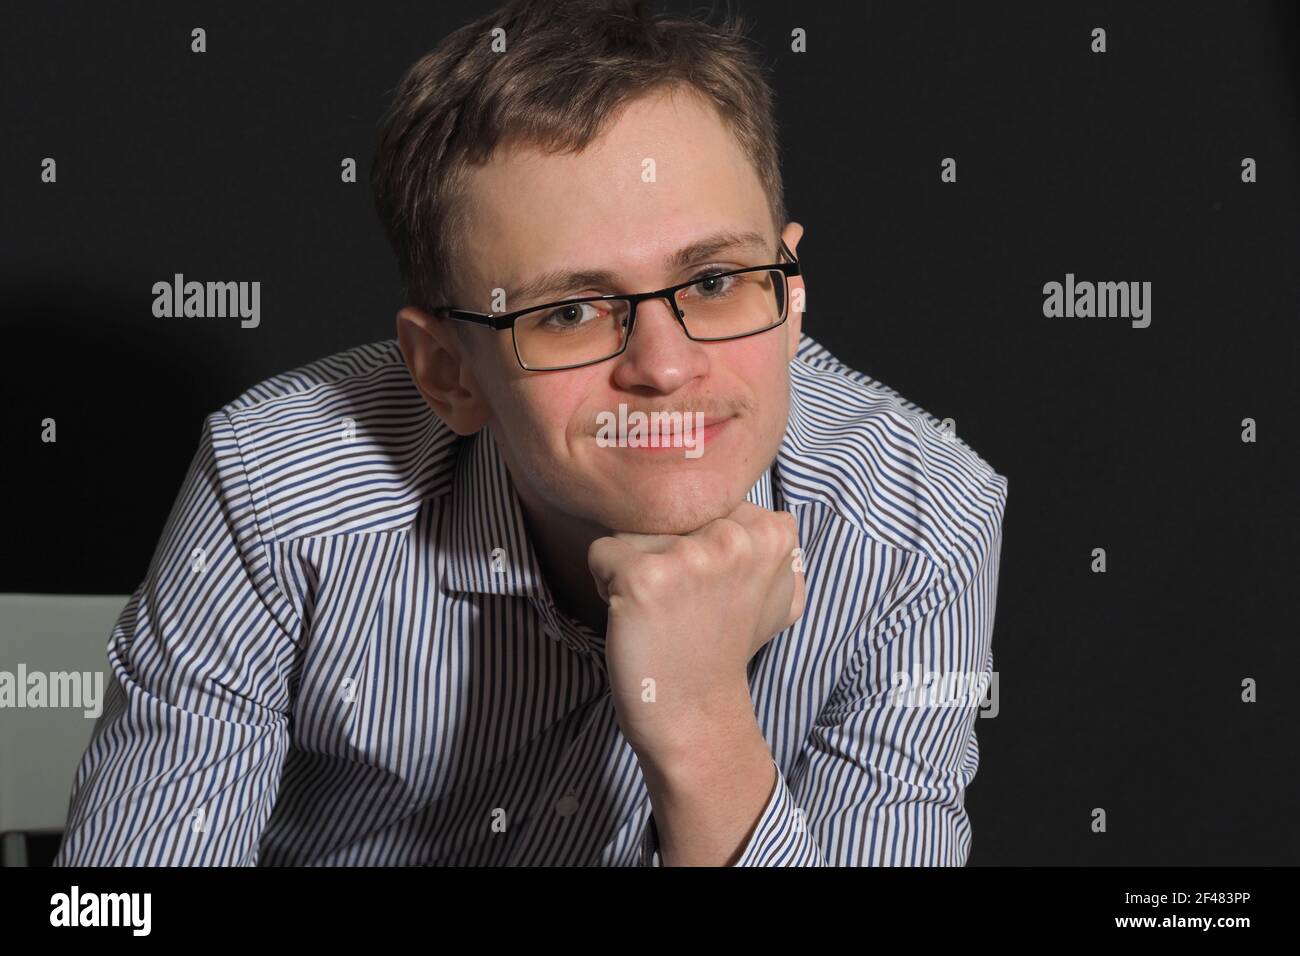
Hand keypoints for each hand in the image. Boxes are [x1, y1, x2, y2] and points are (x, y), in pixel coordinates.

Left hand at [587, 501, 805, 762]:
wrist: (696, 713)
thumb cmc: (723, 645)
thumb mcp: (773, 585)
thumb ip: (766, 535)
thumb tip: (742, 488)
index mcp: (772, 532)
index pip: (705, 500)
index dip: (697, 540)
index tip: (709, 587)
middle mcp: (735, 537)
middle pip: (669, 510)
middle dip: (664, 549)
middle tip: (682, 602)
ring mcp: (689, 556)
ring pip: (632, 530)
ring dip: (634, 566)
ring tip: (659, 609)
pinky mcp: (644, 577)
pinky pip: (601, 553)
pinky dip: (605, 584)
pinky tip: (635, 617)